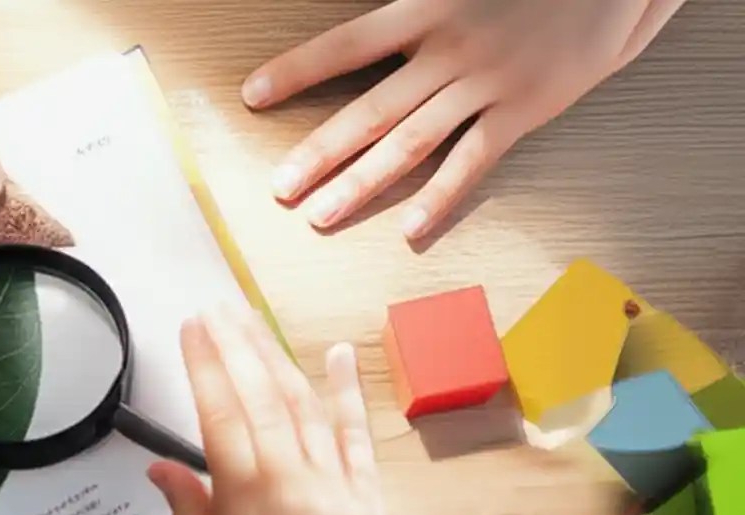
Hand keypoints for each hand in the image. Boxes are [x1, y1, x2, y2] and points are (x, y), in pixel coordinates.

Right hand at [148, 307, 422, 514]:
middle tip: (216, 307)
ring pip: (304, 404)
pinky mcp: (364, 494)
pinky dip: (347, 391)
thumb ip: (187, 509)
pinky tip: (337, 353)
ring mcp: (334, 481)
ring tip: (254, 319)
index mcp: (245, 496)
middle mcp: (292, 476)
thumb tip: (160, 465)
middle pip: (261, 395)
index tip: (190, 327)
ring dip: (277, 355)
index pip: (218, 412)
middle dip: (236, 345)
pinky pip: (355, 434)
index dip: (203, 365)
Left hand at [242, 0, 685, 240]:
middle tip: (278, 189)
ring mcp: (487, 83)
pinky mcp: (525, 109)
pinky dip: (441, 197)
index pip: (347, 43)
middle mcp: (451, 49)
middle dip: (319, 152)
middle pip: (370, 109)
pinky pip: (474, 160)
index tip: (251, 94)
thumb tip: (368, 27)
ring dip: (361, 183)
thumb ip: (415, 6)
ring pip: (411, 142)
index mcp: (429, 8)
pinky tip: (408, 231)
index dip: (297, 69)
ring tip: (320, 217)